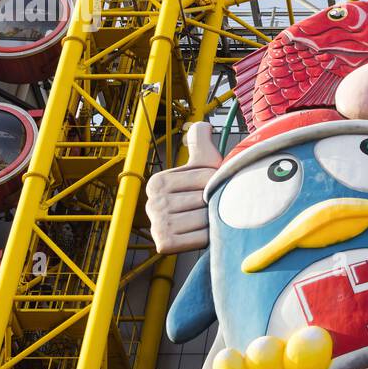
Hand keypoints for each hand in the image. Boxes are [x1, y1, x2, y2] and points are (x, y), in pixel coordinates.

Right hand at [146, 122, 221, 253]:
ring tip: (210, 221)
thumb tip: (202, 124)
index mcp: (157, 181)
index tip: (209, 191)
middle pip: (204, 198)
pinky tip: (207, 235)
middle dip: (216, 204)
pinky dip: (209, 238)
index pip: (204, 177)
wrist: (204, 230)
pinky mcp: (164, 244)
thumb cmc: (205, 194)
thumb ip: (200, 143)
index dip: (216, 184)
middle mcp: (151, 202)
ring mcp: (156, 224)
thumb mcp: (203, 166)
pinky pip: (199, 238)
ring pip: (204, 218)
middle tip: (212, 209)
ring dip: (215, 221)